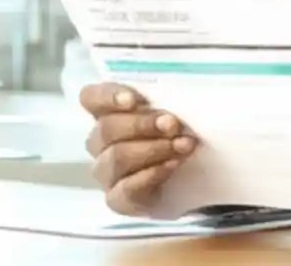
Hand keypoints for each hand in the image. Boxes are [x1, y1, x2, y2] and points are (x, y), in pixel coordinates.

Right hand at [79, 82, 197, 214]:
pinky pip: (125, 190)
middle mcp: (101, 142)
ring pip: (115, 158)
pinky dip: (149, 176)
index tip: (134, 100)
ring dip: (152, 149)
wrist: (199, 179)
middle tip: (173, 125)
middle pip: (106, 129)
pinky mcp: (118, 200)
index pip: (91, 98)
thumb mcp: (180, 110)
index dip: (108, 96)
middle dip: (142, 125)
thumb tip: (182, 90)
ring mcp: (107, 173)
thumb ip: (171, 98)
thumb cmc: (181, 134)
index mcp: (109, 112)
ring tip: (183, 146)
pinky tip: (170, 167)